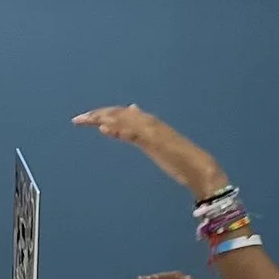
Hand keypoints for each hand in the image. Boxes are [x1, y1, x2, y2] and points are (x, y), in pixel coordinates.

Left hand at [71, 105, 222, 194]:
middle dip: (98, 114)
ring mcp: (153, 131)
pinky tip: (105, 130)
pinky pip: (134, 133)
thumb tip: (132, 109)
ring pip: (124, 120)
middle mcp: (150, 123)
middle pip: (119, 114)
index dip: (104, 114)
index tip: (86, 118)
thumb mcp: (156, 144)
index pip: (122, 114)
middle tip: (78, 119)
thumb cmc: (179, 160)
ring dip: (104, 118)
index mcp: (150, 123)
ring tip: (86, 120)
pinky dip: (119, 129)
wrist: (200, 169)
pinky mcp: (156, 142)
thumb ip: (142, 130)